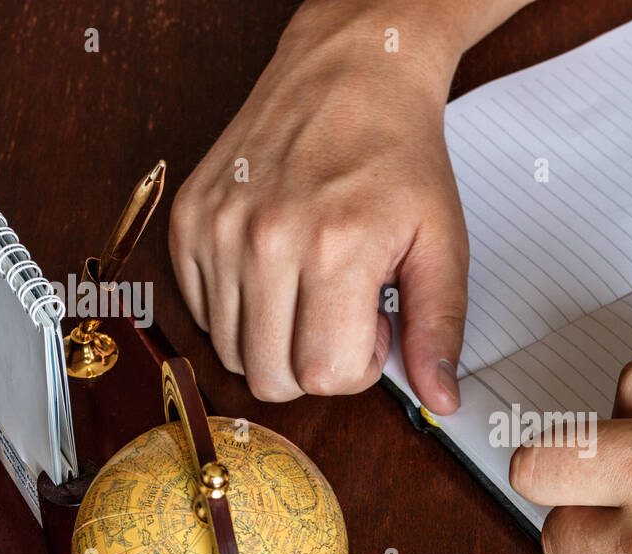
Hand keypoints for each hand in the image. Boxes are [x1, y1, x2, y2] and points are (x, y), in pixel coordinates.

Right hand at [168, 0, 471, 411]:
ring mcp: (217, 229)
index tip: (373, 325)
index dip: (356, 366)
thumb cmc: (399, 155)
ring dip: (277, 339)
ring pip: (233, 353)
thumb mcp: (441, 243)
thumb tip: (441, 401)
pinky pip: (204, 314)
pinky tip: (278, 270)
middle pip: (271, 377)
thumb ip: (440, 329)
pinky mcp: (189, 220)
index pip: (324, 376)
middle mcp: (264, 240)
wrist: (350, 73)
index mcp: (334, 248)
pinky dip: (241, 310)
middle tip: (344, 310)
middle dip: (315, 363)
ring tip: (312, 286)